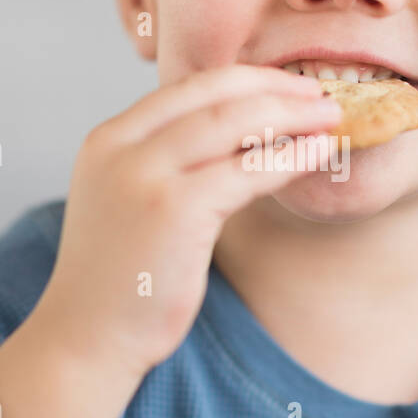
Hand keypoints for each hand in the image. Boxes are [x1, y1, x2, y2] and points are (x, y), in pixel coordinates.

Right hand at [33, 65, 341, 383]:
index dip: (246, 79)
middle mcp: (121, 146)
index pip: (188, 87)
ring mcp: (144, 175)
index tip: (288, 87)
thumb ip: (166, 165)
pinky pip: (246, 170)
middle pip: (213, 94)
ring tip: (330, 119)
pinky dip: (289, 157)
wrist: (87, 338)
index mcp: (109, 139)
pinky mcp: (174, 209)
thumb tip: (237, 139)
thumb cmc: (120, 280)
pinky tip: (317, 153)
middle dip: (275, 88)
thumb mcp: (129, 202)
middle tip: (322, 95)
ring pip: (233, 123)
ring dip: (290, 115)